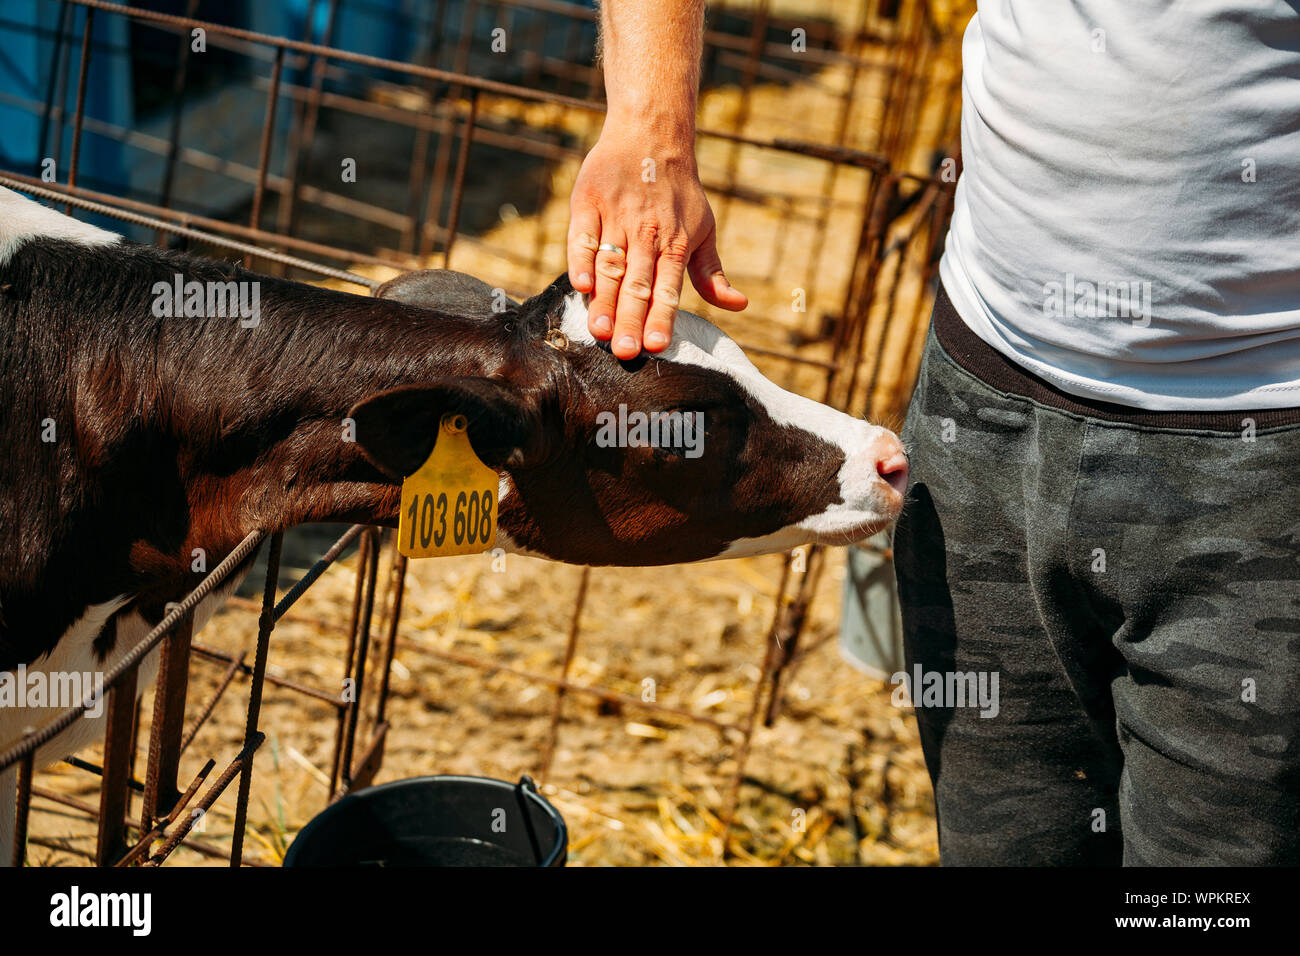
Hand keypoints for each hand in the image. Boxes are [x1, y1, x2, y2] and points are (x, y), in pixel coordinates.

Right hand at [566, 126, 746, 358]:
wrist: (652, 134)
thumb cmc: (679, 193)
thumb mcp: (703, 229)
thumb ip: (712, 274)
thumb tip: (738, 306)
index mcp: (676, 244)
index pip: (668, 289)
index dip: (662, 318)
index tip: (656, 347)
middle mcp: (647, 233)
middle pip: (637, 284)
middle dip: (631, 319)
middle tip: (624, 352)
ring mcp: (617, 216)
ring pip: (610, 265)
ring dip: (604, 299)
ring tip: (600, 331)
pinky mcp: (589, 201)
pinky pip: (583, 235)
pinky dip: (581, 259)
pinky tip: (581, 286)